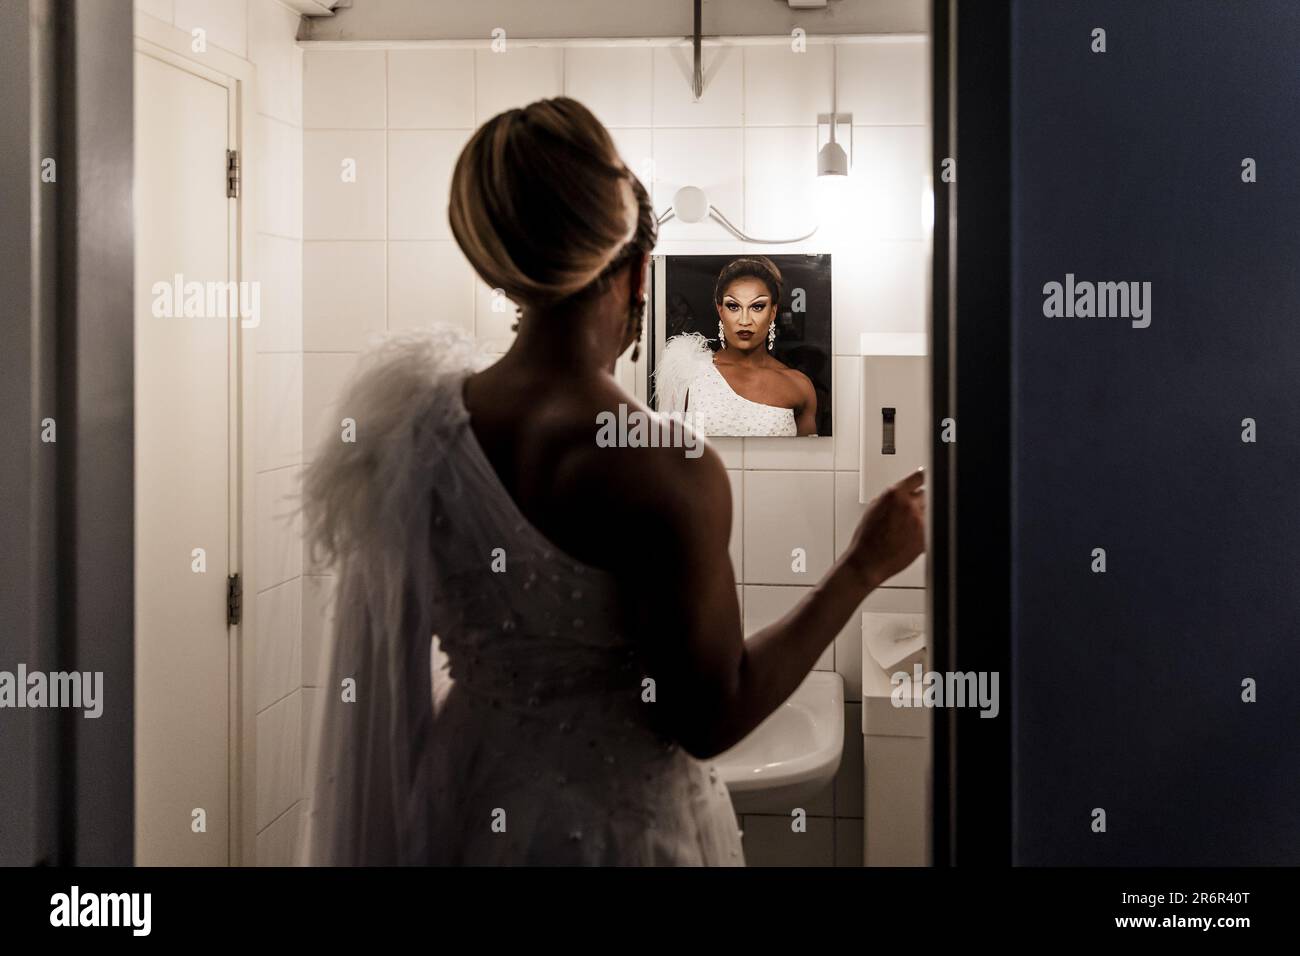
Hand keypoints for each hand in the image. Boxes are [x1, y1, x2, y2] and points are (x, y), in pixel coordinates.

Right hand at [845, 468, 925, 588]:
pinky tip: (907, 537)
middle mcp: (909, 506)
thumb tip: (903, 493)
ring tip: (904, 527)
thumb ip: (892, 497)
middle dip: (917, 501)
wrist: (867, 562)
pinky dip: (922, 531)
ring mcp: (920, 522)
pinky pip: (930, 528)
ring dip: (920, 516)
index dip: (921, 477)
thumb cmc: (866, 539)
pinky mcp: (926, 537)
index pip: (918, 477)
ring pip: (928, 511)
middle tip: (905, 511)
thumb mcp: (873, 508)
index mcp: (894, 495)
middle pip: (925, 494)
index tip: (924, 477)